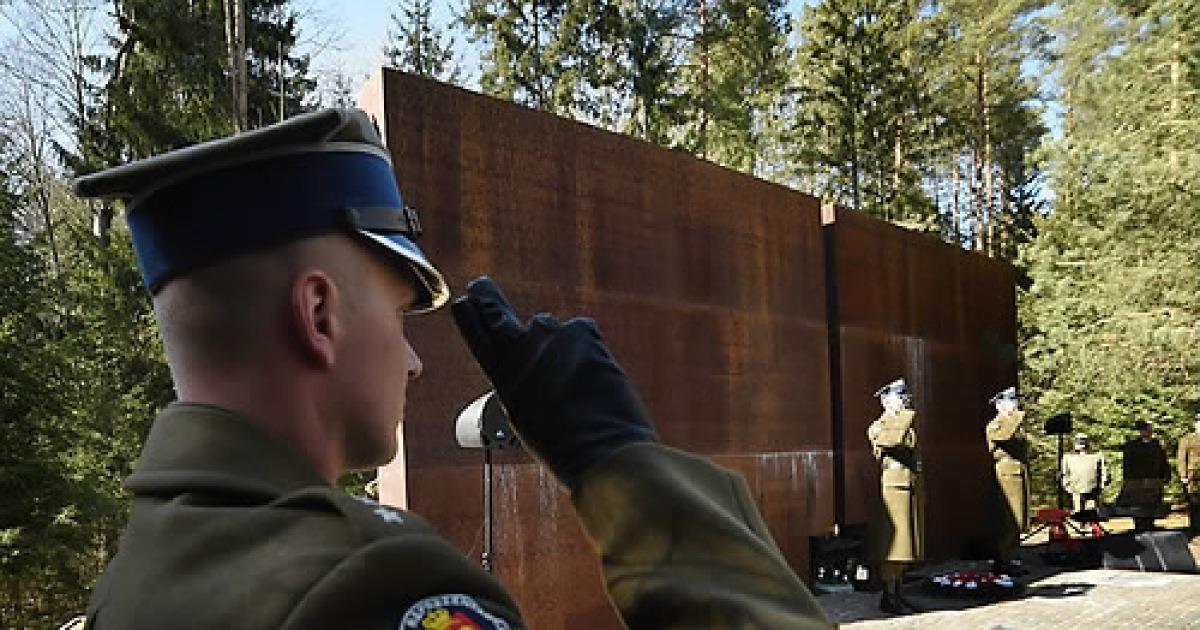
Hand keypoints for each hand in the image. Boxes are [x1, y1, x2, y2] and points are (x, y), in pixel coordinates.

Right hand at [452, 277, 656, 491]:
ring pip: (549, 326)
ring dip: (558, 343)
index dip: (471, 318)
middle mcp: (520, 353)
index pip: (478, 336)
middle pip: (496, 313)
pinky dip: (587, 347)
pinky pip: (582, 331)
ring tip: (573, 376)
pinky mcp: (582, 333)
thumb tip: (537, 367)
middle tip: (480, 285)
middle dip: (487, 298)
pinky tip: (595, 373)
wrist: (603, 452)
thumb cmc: (567, 447)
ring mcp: (550, 339)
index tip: (464, 302)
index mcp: (503, 380)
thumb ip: (525, 384)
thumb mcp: (530, 418)